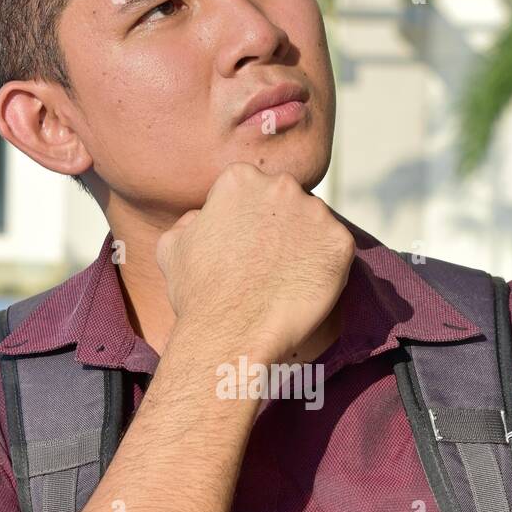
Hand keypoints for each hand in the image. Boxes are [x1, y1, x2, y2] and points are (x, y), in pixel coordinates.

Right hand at [155, 163, 354, 362]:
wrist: (231, 332)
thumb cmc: (198, 293)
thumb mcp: (172, 246)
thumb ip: (191, 221)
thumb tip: (200, 218)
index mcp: (240, 179)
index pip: (251, 190)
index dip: (247, 220)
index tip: (243, 246)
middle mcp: (281, 186)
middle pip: (286, 202)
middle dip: (279, 226)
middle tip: (267, 263)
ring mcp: (314, 213)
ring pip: (313, 224)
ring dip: (304, 245)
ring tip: (285, 278)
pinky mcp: (339, 243)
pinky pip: (335, 250)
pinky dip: (325, 267)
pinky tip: (304, 287)